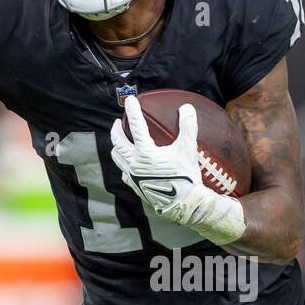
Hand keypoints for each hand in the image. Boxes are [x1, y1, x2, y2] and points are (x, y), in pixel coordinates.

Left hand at [109, 97, 245, 245]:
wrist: (183, 204)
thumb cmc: (186, 176)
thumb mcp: (188, 150)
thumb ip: (187, 127)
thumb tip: (186, 108)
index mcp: (146, 152)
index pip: (136, 126)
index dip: (133, 110)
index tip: (130, 100)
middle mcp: (134, 163)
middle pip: (118, 142)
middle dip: (116, 129)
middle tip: (119, 121)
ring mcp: (132, 176)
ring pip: (117, 157)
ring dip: (116, 146)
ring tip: (119, 141)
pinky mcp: (135, 186)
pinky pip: (123, 172)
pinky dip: (123, 164)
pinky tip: (128, 163)